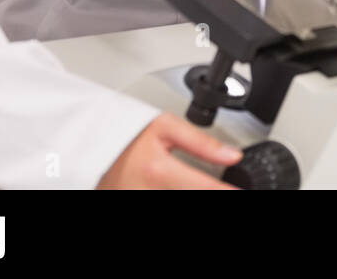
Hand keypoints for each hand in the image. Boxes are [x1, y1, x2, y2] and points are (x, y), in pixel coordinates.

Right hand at [97, 113, 241, 188]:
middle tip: (225, 186)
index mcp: (159, 171)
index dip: (229, 192)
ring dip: (196, 193)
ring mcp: (139, 201)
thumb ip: (202, 143)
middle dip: (214, 192)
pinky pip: (165, 210)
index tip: (245, 190)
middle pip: (193, 198)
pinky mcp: (133, 202)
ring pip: (180, 202)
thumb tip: (233, 155)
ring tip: (210, 185)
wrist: (91, 146)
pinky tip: (186, 187)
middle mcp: (148, 194)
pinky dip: (180, 195)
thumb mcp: (165, 127)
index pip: (207, 188)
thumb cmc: (127, 134)